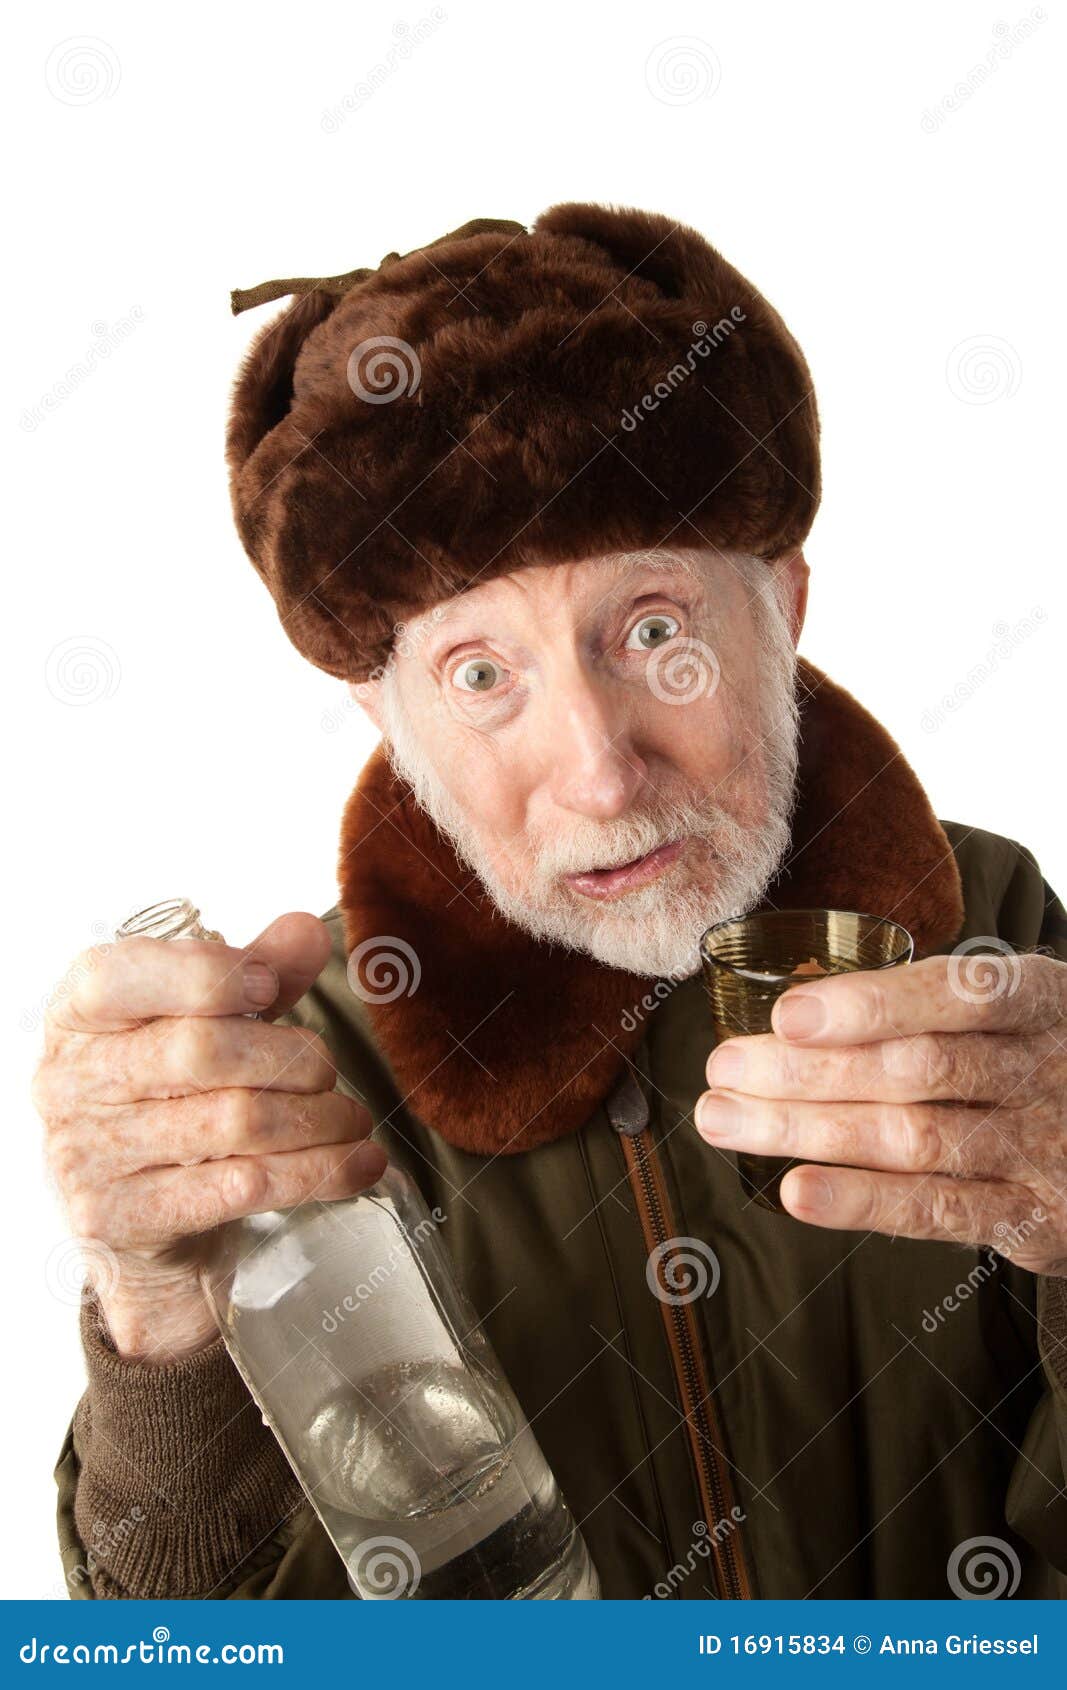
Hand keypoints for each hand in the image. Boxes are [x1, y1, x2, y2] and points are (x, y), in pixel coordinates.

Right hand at [33, 913, 386, 1360]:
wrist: (136, 1223)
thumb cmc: (170, 1099)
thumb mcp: (204, 1022)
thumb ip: (253, 971)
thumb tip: (305, 931)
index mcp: (78, 1014)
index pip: (123, 976)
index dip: (207, 974)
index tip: (269, 987)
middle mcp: (69, 1082)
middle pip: (199, 1049)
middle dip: (287, 1055)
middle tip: (326, 1069)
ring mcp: (89, 1155)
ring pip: (234, 1121)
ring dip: (318, 1118)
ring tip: (353, 1118)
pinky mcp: (123, 1218)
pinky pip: (242, 1186)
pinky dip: (317, 1171)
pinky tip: (357, 1164)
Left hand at [695, 949, 1066, 1275]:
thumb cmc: (1038, 1058)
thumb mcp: (1015, 1010)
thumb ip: (928, 1005)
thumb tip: (794, 1010)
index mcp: (1040, 1001)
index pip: (958, 995)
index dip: (872, 1005)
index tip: (789, 1015)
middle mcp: (1046, 1072)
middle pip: (916, 1071)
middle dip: (808, 1071)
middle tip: (723, 1069)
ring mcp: (1044, 1151)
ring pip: (913, 1140)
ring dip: (808, 1130)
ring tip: (724, 1120)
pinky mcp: (1034, 1222)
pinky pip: (937, 1211)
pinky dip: (861, 1201)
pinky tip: (796, 1190)